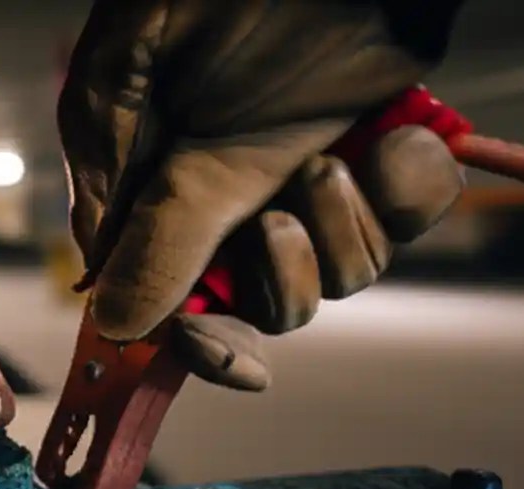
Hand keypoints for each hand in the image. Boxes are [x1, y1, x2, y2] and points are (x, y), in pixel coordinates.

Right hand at [58, 0, 465, 389]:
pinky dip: (406, 191)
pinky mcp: (378, 166)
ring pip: (338, 277)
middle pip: (260, 306)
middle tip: (276, 214)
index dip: (192, 342)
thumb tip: (118, 321)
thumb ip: (143, 215)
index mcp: (157, 193)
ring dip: (342, 227)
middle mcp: (232, 201)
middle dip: (280, 277)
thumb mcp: (148, 91)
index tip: (229, 362)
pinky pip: (406, 226)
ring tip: (331, 155)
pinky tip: (390, 138)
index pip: (164, 298)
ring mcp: (308, 186)